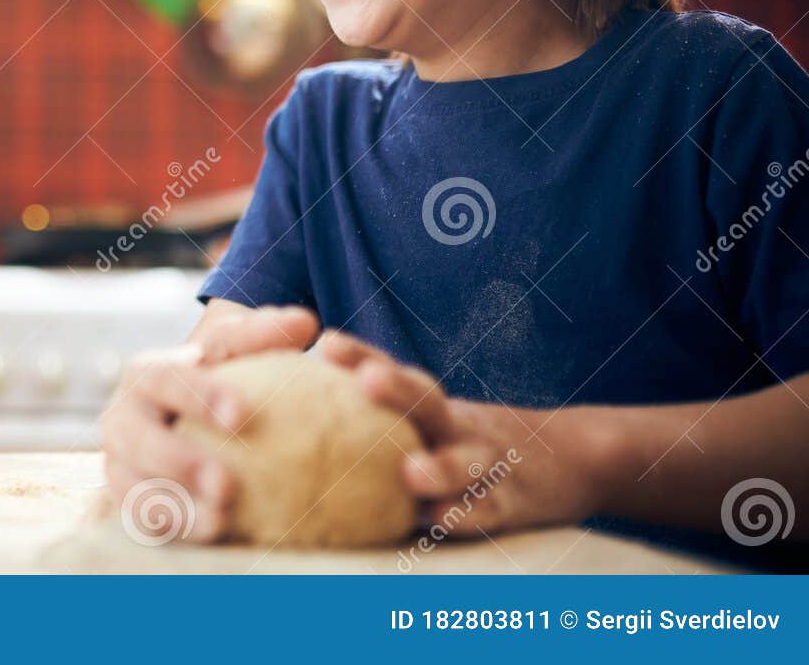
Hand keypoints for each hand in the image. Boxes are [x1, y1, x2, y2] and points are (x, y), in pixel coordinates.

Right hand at [101, 302, 319, 542]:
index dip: (197, 395)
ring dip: (174, 505)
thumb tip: (304, 323)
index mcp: (146, 372)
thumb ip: (265, 333)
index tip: (241, 415)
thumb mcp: (237, 348)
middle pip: (137, 437)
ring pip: (131, 485)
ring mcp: (119, 461)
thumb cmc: (221, 374)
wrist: (188, 411)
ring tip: (223, 520)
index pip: (164, 378)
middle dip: (177, 461)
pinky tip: (216, 535)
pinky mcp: (128, 498)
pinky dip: (174, 527)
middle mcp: (122, 417)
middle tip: (226, 485)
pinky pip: (142, 519)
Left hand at [315, 330, 616, 536]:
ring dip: (441, 466)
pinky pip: (490, 511)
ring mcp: (492, 463)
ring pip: (467, 461)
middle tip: (365, 379)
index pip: (393, 371)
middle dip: (397, 388)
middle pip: (429, 401)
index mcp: (433, 406)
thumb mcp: (432, 421)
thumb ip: (376, 421)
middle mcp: (459, 427)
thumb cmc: (469, 443)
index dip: (361, 355)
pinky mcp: (516, 504)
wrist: (573, 458)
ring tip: (410, 473)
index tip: (324, 345)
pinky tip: (442, 520)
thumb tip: (292, 419)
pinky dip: (468, 515)